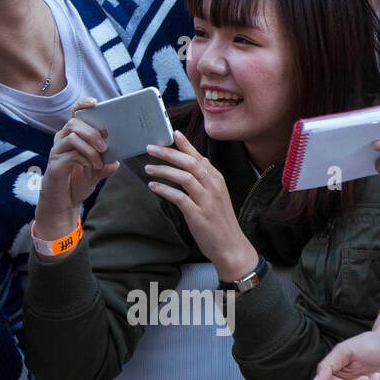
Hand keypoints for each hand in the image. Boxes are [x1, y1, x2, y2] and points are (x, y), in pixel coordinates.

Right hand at [34, 97, 117, 241]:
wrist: (62, 202)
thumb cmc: (77, 183)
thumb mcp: (96, 174)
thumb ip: (105, 166)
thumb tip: (116, 161)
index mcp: (72, 136)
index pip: (75, 114)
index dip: (83, 104)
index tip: (95, 102)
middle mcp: (62, 140)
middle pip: (74, 123)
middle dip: (92, 132)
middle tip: (105, 146)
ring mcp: (57, 151)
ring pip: (72, 136)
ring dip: (90, 147)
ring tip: (99, 161)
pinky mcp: (55, 163)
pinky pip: (71, 153)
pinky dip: (85, 159)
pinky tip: (92, 167)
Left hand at [143, 131, 256, 280]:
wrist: (231, 247)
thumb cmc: (220, 220)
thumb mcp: (216, 195)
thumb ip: (205, 178)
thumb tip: (193, 161)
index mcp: (217, 179)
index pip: (199, 157)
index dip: (185, 144)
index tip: (173, 133)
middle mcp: (213, 187)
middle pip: (190, 163)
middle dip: (169, 153)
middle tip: (151, 147)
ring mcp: (207, 201)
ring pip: (184, 178)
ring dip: (164, 170)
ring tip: (148, 168)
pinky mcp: (198, 215)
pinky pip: (179, 198)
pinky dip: (165, 190)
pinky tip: (153, 186)